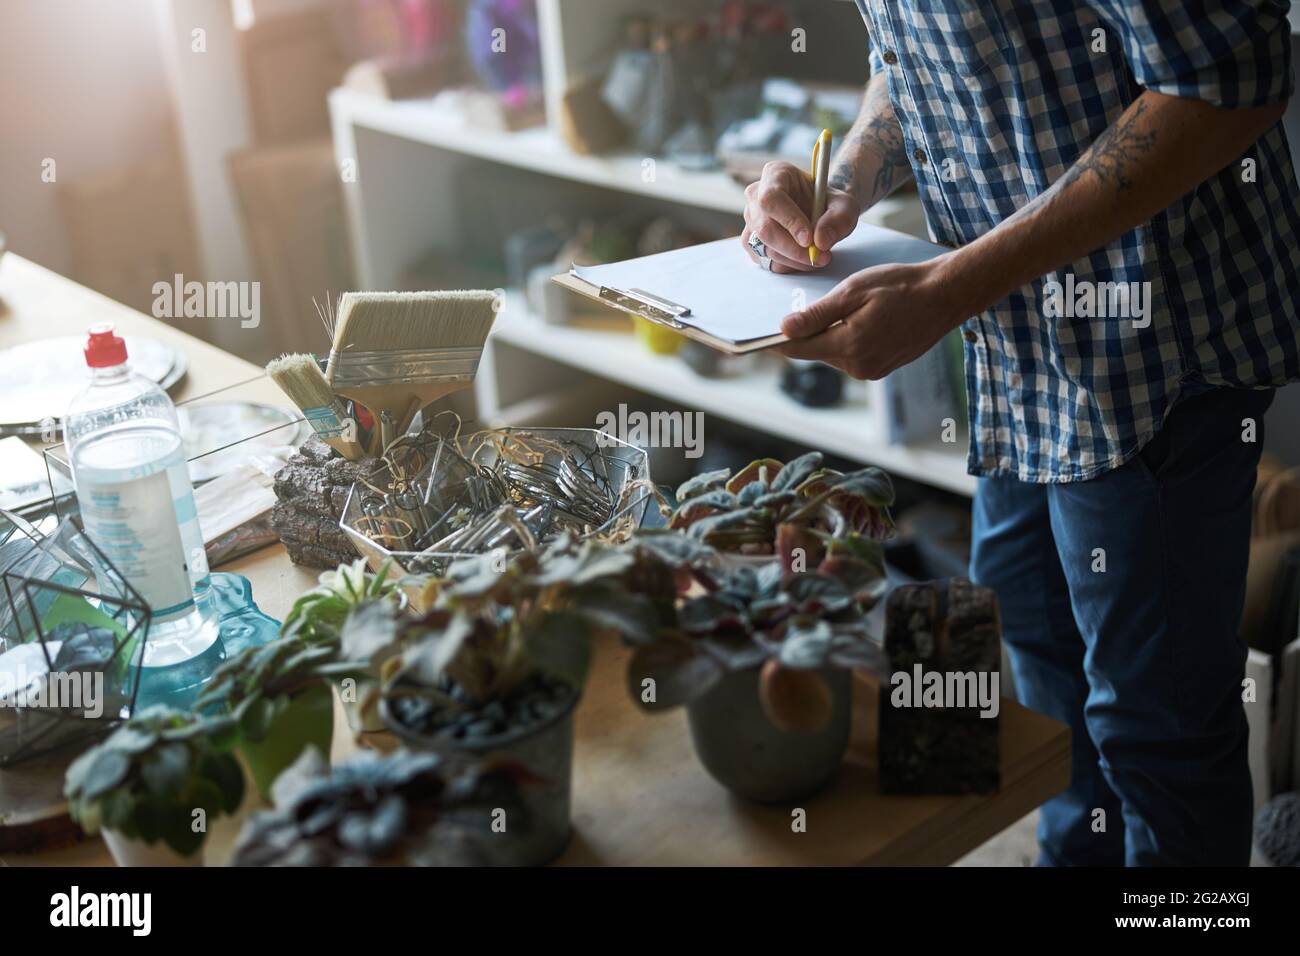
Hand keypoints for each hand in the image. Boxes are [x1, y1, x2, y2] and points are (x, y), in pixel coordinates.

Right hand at [741, 161, 860, 272]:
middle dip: (792, 249)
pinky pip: (763, 260)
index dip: (788, 220)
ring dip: (792, 260)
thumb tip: (821, 241)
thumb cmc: (829, 203)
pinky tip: (803, 260)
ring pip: (763, 247)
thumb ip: (839, 220)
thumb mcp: (845, 206)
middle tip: (818, 257)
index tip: (809, 239)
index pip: (772, 198)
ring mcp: (751, 220)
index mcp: (775, 174)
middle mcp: (756, 195)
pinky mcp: (751, 241)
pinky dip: (786, 265)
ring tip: (817, 258)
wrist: (822, 211)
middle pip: (764, 227)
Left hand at [777, 260, 966, 378]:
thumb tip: (784, 330)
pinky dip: (848, 340)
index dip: (775, 342)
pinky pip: (852, 356)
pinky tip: (863, 320)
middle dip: (808, 333)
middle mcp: (857, 367)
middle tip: (809, 307)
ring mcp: (871, 371)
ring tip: (849, 308)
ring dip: (830, 335)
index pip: (797, 350)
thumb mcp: (853, 292)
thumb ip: (817, 315)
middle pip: (815, 352)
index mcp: (848, 346)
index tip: (755, 338)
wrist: (945, 296)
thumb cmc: (900, 286)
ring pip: (833, 354)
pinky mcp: (881, 369)